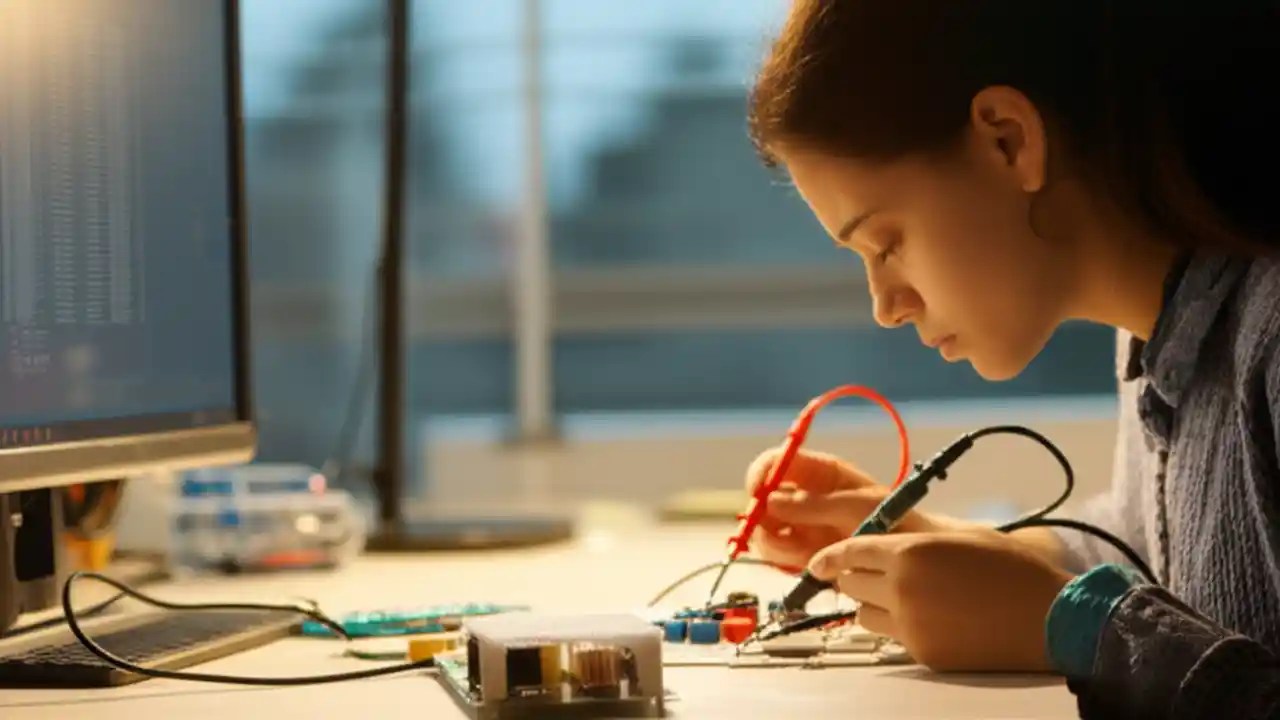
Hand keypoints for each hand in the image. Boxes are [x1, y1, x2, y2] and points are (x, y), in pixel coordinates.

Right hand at [743, 446, 962, 568]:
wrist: (911, 559)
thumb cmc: (894, 520)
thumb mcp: (857, 507)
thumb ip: (815, 504)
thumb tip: (769, 500)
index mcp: (818, 474)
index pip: (775, 463)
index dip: (761, 474)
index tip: (758, 493)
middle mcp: (803, 497)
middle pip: (761, 498)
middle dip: (761, 515)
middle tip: (775, 531)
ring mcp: (801, 527)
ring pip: (764, 530)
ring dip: (773, 542)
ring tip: (802, 552)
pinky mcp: (802, 554)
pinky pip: (776, 556)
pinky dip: (783, 561)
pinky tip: (806, 563)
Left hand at [809, 528, 1074, 671]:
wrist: (1052, 618)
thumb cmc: (1012, 570)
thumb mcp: (959, 537)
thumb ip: (912, 542)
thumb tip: (879, 546)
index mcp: (909, 551)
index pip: (849, 552)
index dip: (829, 558)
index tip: (817, 564)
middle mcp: (901, 588)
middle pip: (850, 584)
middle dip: (855, 577)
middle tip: (874, 574)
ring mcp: (911, 625)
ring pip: (864, 615)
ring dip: (875, 604)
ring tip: (907, 597)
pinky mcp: (923, 654)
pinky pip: (893, 638)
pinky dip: (900, 628)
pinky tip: (930, 618)